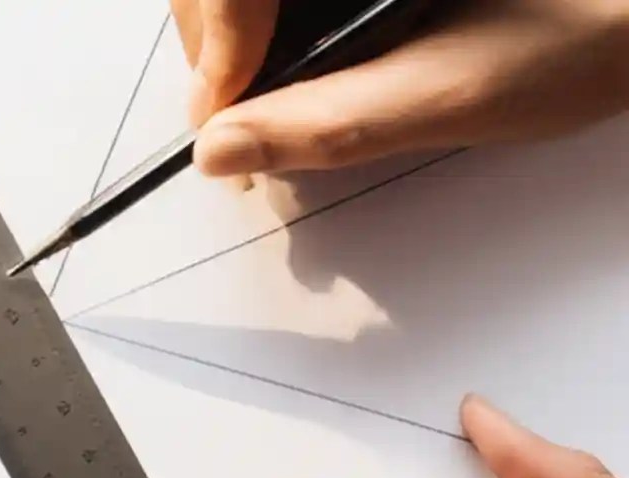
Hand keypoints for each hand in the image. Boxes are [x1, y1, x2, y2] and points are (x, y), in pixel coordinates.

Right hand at [170, 0, 628, 176]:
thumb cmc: (581, 28)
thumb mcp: (446, 92)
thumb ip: (328, 123)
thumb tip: (226, 147)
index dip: (216, 53)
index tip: (220, 119)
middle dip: (212, 53)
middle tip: (229, 124)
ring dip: (229, 44)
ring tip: (250, 105)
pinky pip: (276, 3)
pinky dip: (260, 31)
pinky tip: (280, 70)